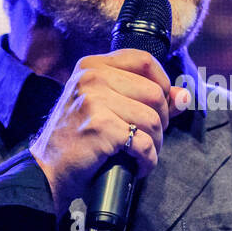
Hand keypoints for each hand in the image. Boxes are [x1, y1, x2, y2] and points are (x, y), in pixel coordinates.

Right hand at [29, 49, 190, 214]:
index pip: (144, 60)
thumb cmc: (79, 139)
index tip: (160, 106)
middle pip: (155, 93)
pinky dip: (147, 160)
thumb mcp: (108, 107)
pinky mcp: (100, 127)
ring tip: (142, 154)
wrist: (48, 170)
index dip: (163, 83)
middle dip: (161, 122)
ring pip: (153, 119)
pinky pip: (143, 142)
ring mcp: (94, 100)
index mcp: (92, 66)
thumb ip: (146, 97)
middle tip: (147, 138)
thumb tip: (183, 96)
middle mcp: (91, 78)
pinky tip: (138, 166)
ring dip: (155, 144)